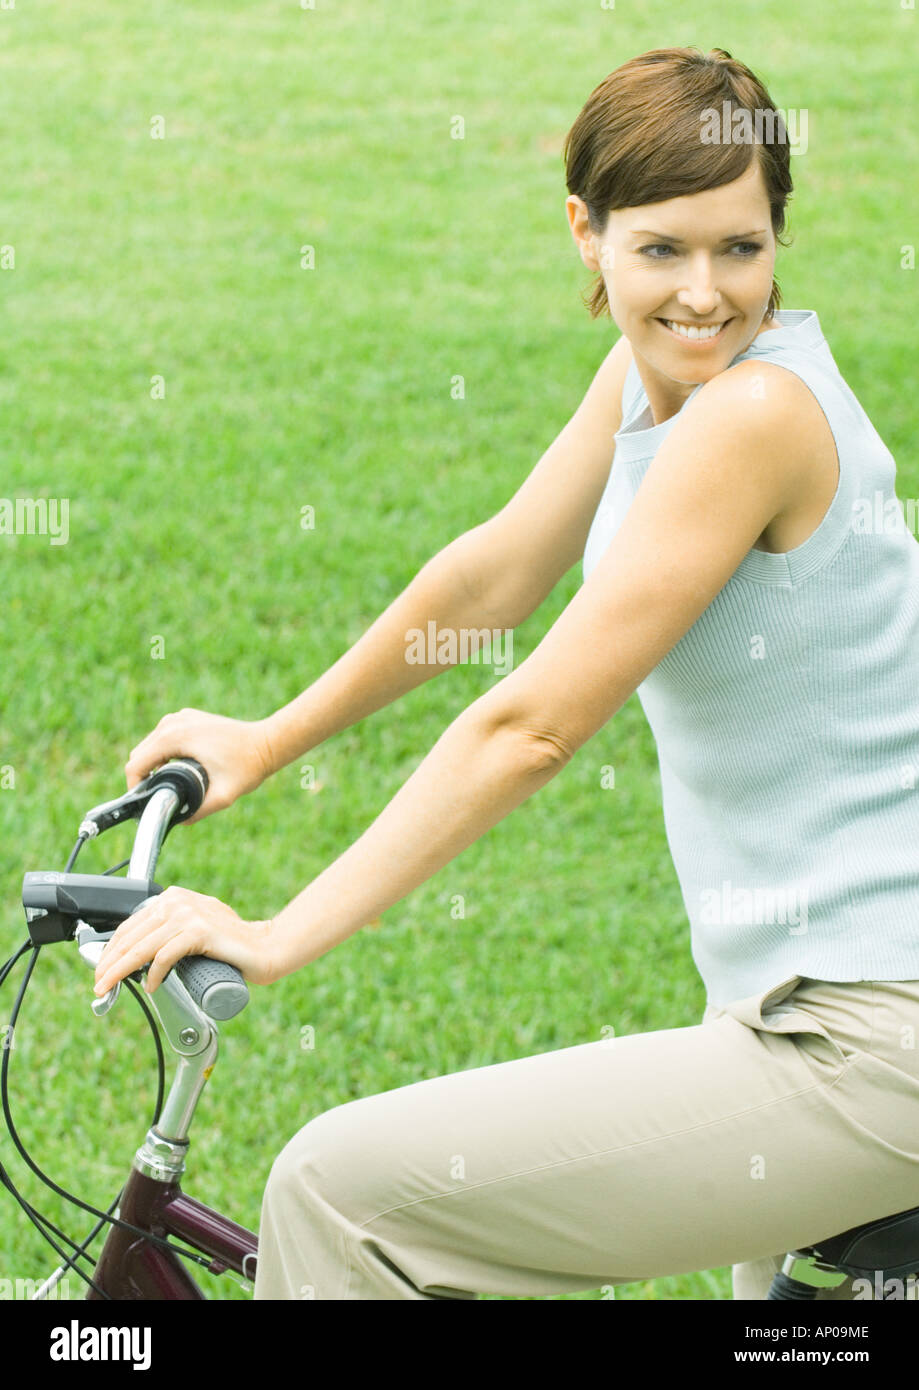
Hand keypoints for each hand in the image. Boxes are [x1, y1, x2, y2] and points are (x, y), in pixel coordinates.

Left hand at [92, 885, 276, 995]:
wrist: (265, 948)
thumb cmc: (230, 947)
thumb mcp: (192, 932)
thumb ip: (169, 934)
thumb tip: (137, 957)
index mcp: (174, 898)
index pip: (130, 925)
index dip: (111, 950)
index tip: (101, 970)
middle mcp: (178, 901)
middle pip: (132, 936)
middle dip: (109, 963)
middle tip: (99, 984)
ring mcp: (189, 915)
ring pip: (142, 947)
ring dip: (121, 971)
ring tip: (111, 987)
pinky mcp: (200, 931)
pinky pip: (165, 955)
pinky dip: (154, 974)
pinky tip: (151, 986)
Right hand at [125, 708, 275, 823]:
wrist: (266, 743)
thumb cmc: (247, 766)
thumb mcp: (223, 795)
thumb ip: (198, 811)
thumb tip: (177, 821)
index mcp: (174, 737)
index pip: (136, 764)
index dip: (134, 787)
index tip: (145, 803)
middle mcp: (173, 722)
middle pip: (139, 754)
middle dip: (143, 777)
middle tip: (159, 798)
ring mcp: (179, 717)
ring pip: (150, 745)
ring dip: (153, 765)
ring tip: (168, 786)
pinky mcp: (187, 718)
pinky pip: (164, 738)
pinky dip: (164, 754)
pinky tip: (177, 769)